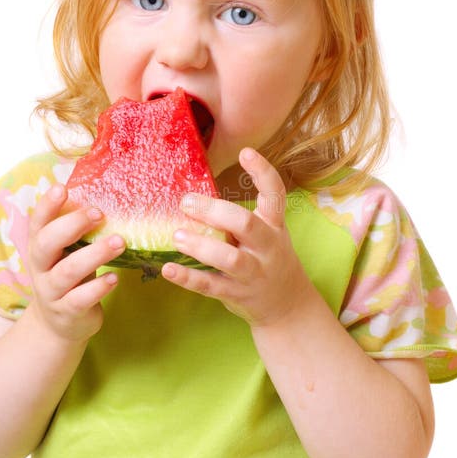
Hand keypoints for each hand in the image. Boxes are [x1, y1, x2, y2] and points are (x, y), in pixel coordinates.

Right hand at [27, 184, 124, 343]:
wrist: (59, 325)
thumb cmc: (69, 276)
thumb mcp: (67, 253)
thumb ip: (77, 231)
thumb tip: (104, 196)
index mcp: (40, 246)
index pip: (37, 222)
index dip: (47, 205)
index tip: (61, 188)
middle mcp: (40, 268)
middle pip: (47, 243)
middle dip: (71, 225)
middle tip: (99, 213)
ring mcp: (52, 291)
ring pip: (67, 271)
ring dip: (94, 255)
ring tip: (119, 242)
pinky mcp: (67, 312)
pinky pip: (80, 299)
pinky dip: (98, 287)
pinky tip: (114, 278)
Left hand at [161, 148, 312, 326]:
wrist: (288, 305)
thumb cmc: (268, 258)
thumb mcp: (266, 234)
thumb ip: (238, 217)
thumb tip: (193, 196)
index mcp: (274, 226)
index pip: (275, 194)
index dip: (263, 172)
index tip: (246, 152)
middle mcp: (268, 247)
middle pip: (246, 225)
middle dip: (215, 212)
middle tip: (186, 202)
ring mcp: (254, 273)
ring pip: (230, 259)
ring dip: (201, 247)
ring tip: (177, 236)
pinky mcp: (237, 294)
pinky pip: (211, 286)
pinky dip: (188, 278)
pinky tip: (168, 269)